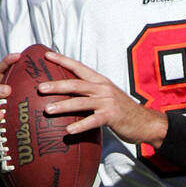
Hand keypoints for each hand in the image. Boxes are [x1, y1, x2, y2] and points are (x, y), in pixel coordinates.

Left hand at [38, 51, 167, 147]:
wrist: (145, 122)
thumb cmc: (124, 111)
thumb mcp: (108, 96)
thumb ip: (91, 93)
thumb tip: (71, 94)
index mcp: (101, 81)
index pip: (78, 67)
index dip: (62, 60)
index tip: (46, 56)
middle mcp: (103, 89)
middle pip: (76, 84)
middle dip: (56, 85)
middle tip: (40, 88)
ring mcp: (107, 102)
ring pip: (81, 102)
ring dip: (63, 106)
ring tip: (47, 110)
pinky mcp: (111, 117)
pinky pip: (92, 121)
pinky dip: (79, 125)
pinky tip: (68, 130)